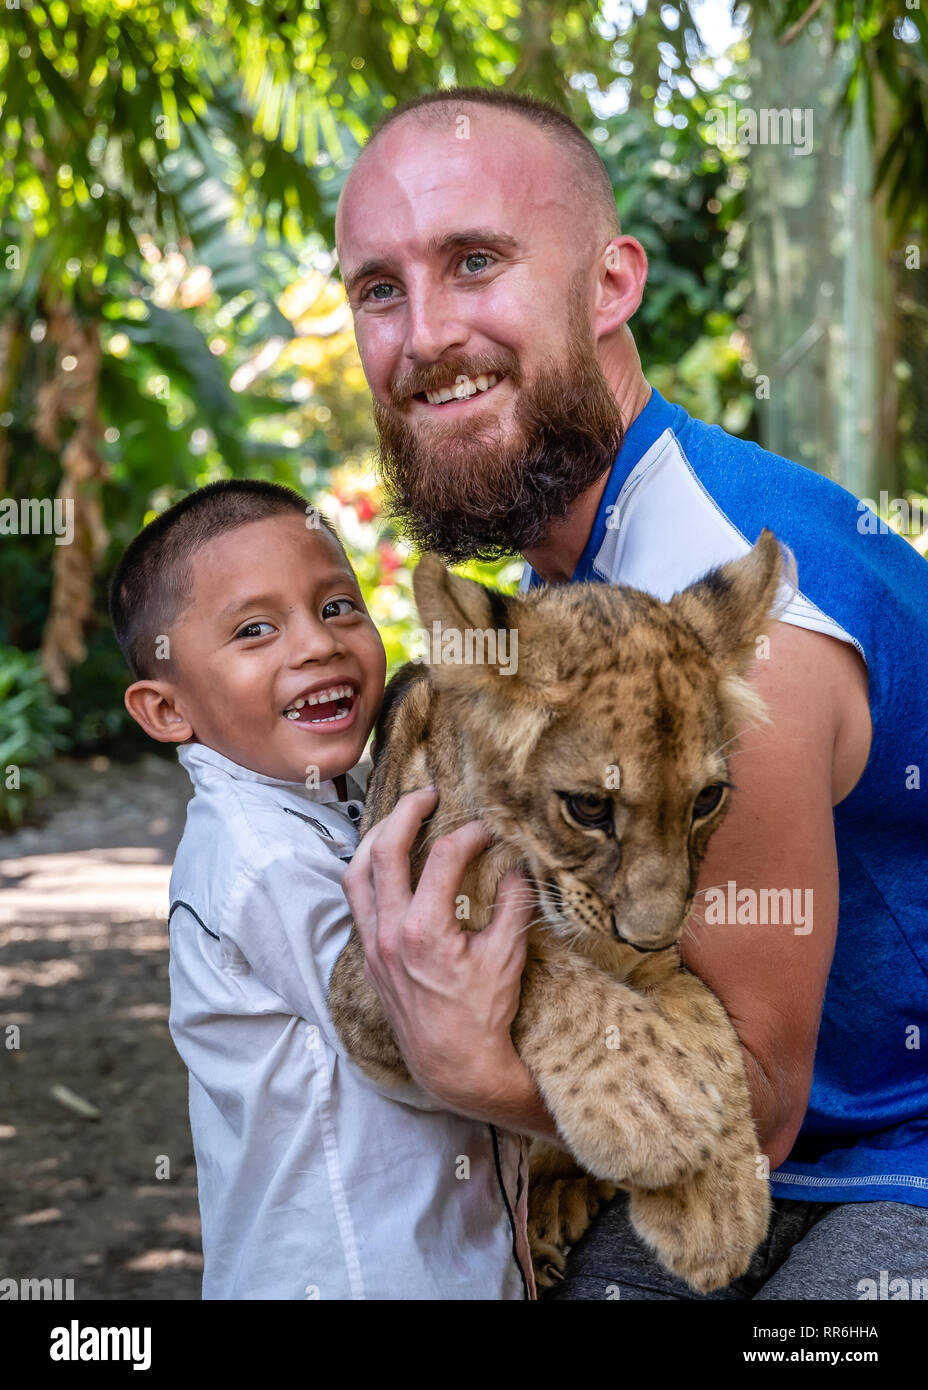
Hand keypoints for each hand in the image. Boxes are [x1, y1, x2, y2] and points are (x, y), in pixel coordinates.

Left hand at [342, 788, 548, 1126]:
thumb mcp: (507, 955)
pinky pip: (356, 899)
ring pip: (355, 873)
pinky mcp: (368, 955)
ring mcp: (372, 944)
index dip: (468, 835)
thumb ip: (513, 902)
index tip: (488, 831)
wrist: (453, 1064)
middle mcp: (388, 932)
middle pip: (383, 850)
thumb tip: (519, 863)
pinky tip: (387, 863)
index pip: (442, 858)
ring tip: (399, 818)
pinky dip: (367, 871)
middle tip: (429, 794)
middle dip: (406, 812)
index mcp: (423, 930)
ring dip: (375, 837)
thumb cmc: (482, 1015)